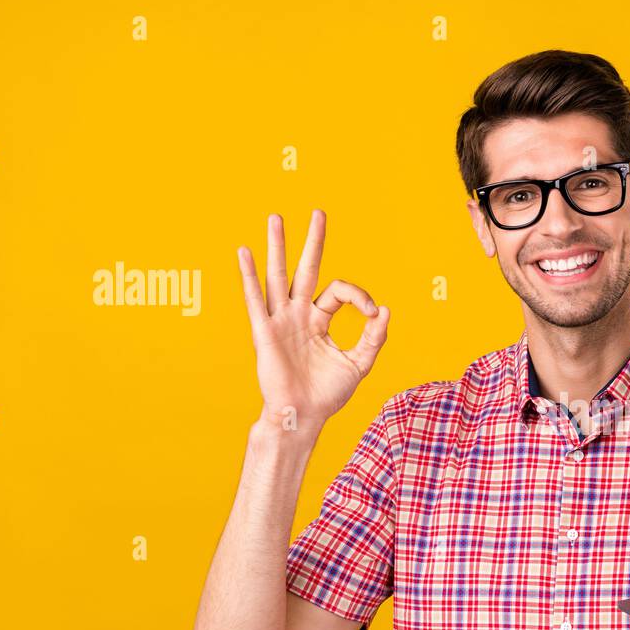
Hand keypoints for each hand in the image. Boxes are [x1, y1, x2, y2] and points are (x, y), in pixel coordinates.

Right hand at [238, 210, 389, 433]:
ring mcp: (280, 321)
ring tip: (276, 217)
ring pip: (278, 276)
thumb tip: (384, 308)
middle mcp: (299, 315)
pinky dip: (249, 276)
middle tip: (319, 212)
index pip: (339, 292)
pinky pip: (256, 299)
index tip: (373, 313)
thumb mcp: (359, 363)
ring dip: (277, 246)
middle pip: (306, 270)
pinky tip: (244, 252)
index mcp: (319, 320)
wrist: (303, 416)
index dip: (359, 297)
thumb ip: (374, 337)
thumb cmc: (327, 394)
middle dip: (313, 242)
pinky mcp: (265, 332)